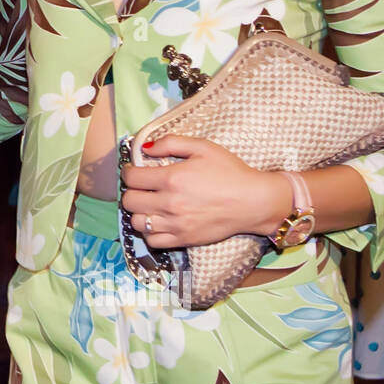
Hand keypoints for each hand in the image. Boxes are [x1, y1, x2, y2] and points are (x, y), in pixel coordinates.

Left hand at [120, 136, 289, 245]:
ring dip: (139, 212)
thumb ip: (171, 143)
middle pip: (129, 201)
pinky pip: (152, 241)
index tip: (135, 171)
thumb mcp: (203, 147)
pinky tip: (158, 221)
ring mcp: (175, 224)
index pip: (131, 178)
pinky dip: (149, 232)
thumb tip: (145, 147)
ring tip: (149, 205)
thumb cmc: (230, 171)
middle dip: (132, 191)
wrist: (253, 201)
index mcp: (171, 178)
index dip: (129, 172)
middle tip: (142, 187)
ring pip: (136, 222)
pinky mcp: (183, 239)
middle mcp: (169, 203)